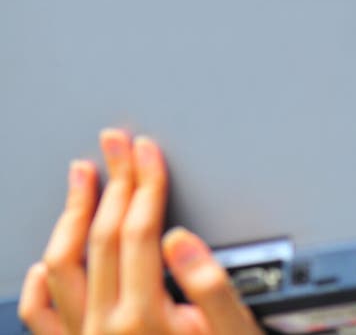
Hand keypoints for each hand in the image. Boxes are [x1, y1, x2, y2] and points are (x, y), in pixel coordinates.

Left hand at [18, 129, 262, 334]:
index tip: (147, 150)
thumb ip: (212, 288)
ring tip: (81, 175)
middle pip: (103, 234)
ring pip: (62, 265)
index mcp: (144, 319)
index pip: (139, 228)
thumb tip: (180, 238)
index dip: (145, 182)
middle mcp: (104, 331)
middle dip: (114, 180)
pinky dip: (40, 283)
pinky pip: (41, 320)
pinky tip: (45, 260)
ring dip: (71, 213)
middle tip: (117, 143)